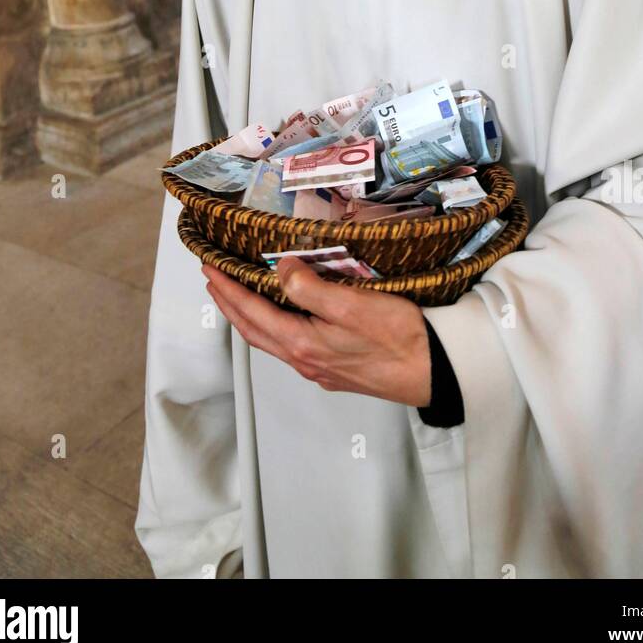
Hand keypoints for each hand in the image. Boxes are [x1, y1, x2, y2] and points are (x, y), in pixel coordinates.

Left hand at [202, 259, 432, 406]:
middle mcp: (305, 360)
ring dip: (250, 318)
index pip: (251, 313)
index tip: (209, 270)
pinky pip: (291, 347)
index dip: (228, 291)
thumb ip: (310, 288)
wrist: (433, 372)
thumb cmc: (398, 337)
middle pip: (254, 331)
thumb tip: (281, 269)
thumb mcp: (352, 304)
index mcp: (302, 344)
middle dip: (231, 306)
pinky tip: (283, 319)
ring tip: (240, 297)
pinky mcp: (336, 371)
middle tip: (214, 281)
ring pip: (271, 341)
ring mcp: (320, 369)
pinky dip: (274, 328)